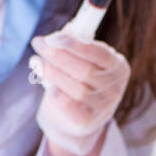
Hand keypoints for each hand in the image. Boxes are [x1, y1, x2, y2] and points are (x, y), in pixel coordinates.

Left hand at [28, 27, 130, 155]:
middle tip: (38, 44)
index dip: (74, 44)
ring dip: (52, 72)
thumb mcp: (83, 60)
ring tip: (37, 62)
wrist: (78, 118)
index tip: (52, 37)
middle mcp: (115, 87)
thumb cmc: (80, 80)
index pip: (98, 52)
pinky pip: (68, 106)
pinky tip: (49, 86)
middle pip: (85, 70)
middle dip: (57, 55)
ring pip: (76, 88)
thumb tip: (62, 33)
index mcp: (118, 66)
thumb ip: (75, 44)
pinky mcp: (88, 121)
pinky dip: (56, 94)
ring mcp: (104, 106)